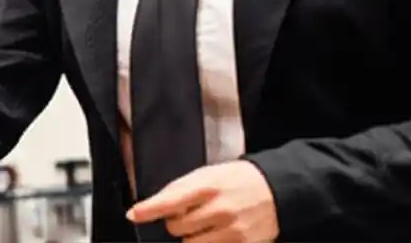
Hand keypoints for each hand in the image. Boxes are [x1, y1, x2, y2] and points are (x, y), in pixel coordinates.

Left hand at [126, 161, 278, 242]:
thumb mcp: (208, 174)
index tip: (134, 215)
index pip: (171, 199)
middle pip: (176, 227)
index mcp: (209, 185)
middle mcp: (220, 209)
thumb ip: (180, 189)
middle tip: (190, 212)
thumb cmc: (237, 180)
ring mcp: (232, 231)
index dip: (149, 209)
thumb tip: (151, 205)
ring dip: (190, 237)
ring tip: (205, 223)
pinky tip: (216, 232)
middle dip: (176, 222)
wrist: (276, 190)